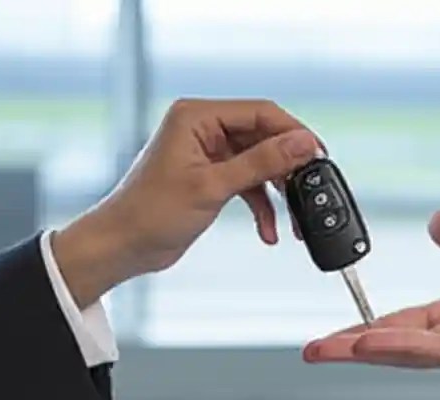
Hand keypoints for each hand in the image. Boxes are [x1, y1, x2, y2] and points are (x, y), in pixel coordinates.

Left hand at [52, 98, 320, 305]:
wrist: (122, 247)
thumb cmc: (149, 213)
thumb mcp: (212, 187)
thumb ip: (261, 163)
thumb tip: (300, 144)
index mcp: (196, 116)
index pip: (259, 112)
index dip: (292, 133)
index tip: (317, 154)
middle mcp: (202, 129)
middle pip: (263, 139)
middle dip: (286, 169)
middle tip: (310, 190)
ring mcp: (206, 154)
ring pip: (258, 165)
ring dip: (276, 194)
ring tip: (293, 220)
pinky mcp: (209, 177)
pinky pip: (246, 185)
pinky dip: (260, 206)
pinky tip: (269, 230)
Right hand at [304, 210, 439, 399]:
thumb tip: (435, 222)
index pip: (401, 324)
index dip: (362, 329)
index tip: (327, 337)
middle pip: (396, 344)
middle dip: (352, 350)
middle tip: (311, 353)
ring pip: (413, 352)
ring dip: (370, 351)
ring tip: (331, 351)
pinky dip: (409, 348)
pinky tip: (377, 344)